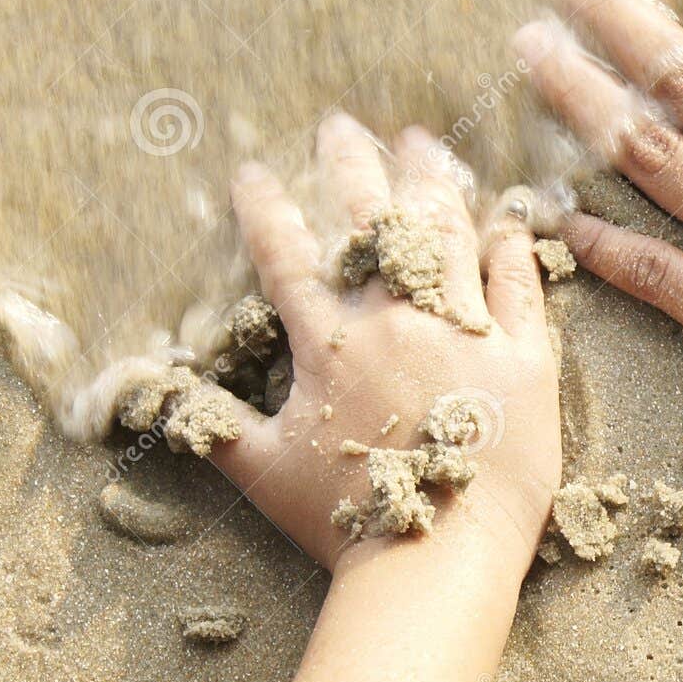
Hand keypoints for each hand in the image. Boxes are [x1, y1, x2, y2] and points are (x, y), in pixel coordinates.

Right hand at [212, 115, 559, 571]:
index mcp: (330, 345)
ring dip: (428, 181)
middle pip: (368, 223)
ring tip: (419, 141)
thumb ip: (215, 428)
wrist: (439, 557)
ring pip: (445, 234)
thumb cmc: (347, 521)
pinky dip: (512, 246)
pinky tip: (507, 214)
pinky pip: (519, 284)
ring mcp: (464, 331)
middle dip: (349, 166)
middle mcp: (395, 321)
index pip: (286, 259)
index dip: (265, 210)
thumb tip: (158, 401)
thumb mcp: (263, 473)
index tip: (250, 170)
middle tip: (340, 125)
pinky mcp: (523, 356)